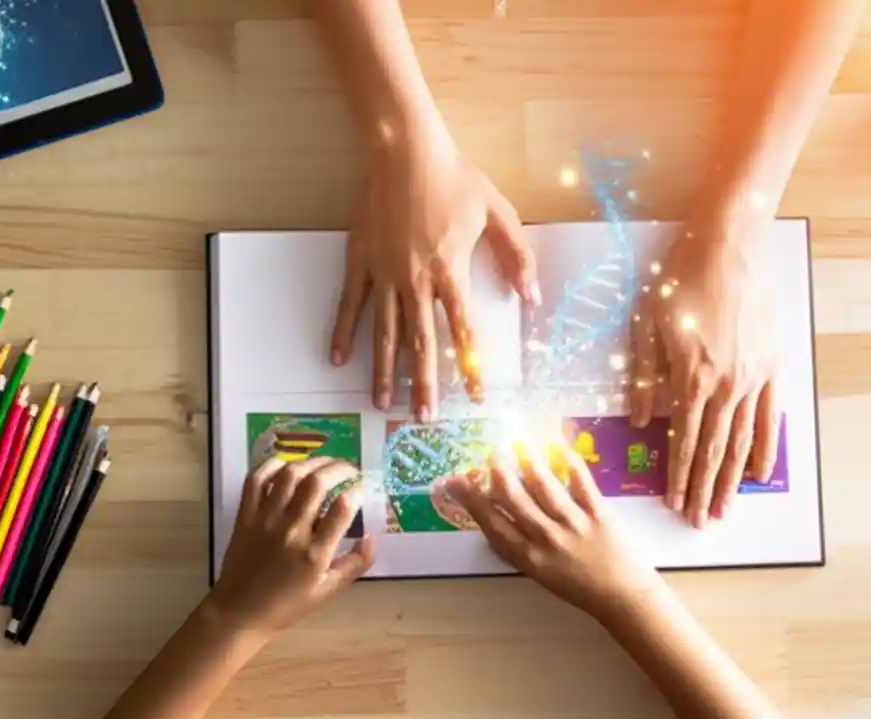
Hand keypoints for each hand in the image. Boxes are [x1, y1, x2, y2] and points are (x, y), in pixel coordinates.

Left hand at [208, 458, 374, 636]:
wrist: (239, 613)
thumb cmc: (287, 605)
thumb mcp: (329, 590)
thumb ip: (356, 563)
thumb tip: (373, 536)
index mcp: (315, 553)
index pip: (342, 508)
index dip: (358, 490)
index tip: (363, 488)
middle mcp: (291, 531)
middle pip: (318, 483)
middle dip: (339, 468)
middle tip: (349, 469)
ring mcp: (265, 520)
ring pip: (290, 475)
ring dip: (312, 462)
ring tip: (325, 463)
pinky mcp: (245, 516)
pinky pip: (256, 480)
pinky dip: (272, 465)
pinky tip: (287, 464)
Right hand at [330, 132, 536, 421]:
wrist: (406, 150)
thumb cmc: (455, 178)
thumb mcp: (499, 213)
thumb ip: (517, 257)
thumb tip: (531, 297)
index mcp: (450, 271)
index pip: (463, 331)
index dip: (471, 367)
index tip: (476, 396)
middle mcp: (416, 279)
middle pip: (421, 342)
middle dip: (424, 383)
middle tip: (425, 416)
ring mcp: (384, 272)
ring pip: (384, 332)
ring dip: (384, 370)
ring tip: (382, 402)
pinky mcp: (360, 260)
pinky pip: (350, 303)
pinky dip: (344, 331)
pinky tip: (338, 358)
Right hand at [446, 446, 662, 619]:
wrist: (623, 598)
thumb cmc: (580, 588)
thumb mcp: (541, 575)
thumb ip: (520, 550)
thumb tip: (494, 526)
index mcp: (529, 557)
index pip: (493, 524)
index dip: (472, 501)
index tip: (456, 481)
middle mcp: (547, 539)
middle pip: (516, 500)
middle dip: (500, 474)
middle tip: (490, 453)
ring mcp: (574, 525)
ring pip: (545, 488)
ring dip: (529, 463)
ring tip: (518, 444)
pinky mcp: (600, 514)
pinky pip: (582, 484)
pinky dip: (570, 465)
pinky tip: (560, 448)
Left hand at [629, 202, 781, 527]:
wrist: (730, 244)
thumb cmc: (680, 278)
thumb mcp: (645, 324)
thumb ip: (643, 377)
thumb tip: (638, 422)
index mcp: (690, 376)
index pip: (683, 441)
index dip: (678, 476)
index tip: (674, 504)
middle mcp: (726, 384)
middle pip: (713, 450)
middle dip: (703, 490)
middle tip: (699, 523)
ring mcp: (754, 377)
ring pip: (742, 441)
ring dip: (732, 480)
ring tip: (724, 509)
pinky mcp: (772, 365)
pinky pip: (770, 417)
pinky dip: (765, 448)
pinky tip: (760, 473)